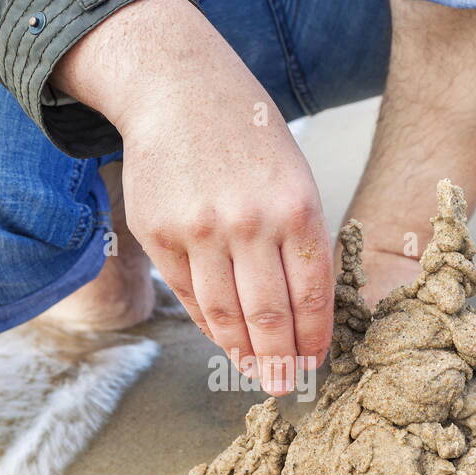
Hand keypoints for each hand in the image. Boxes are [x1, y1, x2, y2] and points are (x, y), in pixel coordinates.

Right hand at [54, 0, 332, 395]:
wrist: (178, 88)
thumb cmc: (246, 136)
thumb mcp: (293, 177)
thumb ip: (300, 241)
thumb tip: (300, 314)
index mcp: (297, 208)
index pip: (311, 296)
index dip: (313, 339)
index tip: (314, 363)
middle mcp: (249, 223)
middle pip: (269, 316)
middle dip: (281, 360)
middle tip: (286, 386)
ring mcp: (200, 231)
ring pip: (226, 315)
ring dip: (244, 353)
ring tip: (257, 373)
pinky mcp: (160, 234)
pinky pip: (190, 296)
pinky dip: (210, 324)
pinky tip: (224, 339)